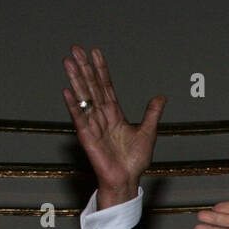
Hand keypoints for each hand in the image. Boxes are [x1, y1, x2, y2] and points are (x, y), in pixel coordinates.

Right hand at [62, 46, 164, 208]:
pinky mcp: (87, 137)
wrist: (127, 180)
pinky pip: (80, 118)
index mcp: (114, 113)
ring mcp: (93, 125)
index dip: (101, 69)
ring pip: (84, 97)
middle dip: (84, 68)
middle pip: (92, 86)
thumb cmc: (134, 161)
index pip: (106, 86)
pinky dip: (74, 105)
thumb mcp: (148, 133)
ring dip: (75, 79)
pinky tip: (67, 91)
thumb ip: (152, 114)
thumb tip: (161, 97)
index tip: (95, 52)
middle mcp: (102, 116)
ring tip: (68, 62)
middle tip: (76, 48)